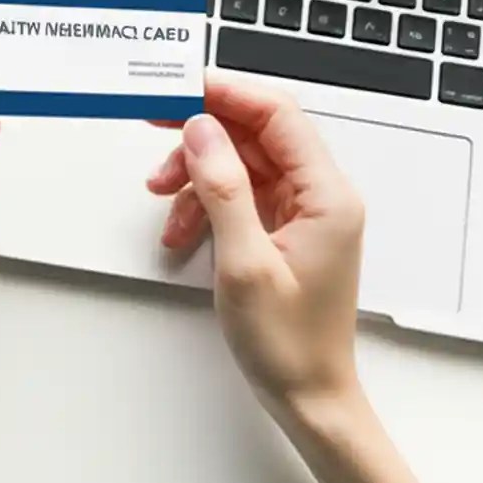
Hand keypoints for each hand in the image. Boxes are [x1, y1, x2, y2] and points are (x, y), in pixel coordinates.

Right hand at [147, 75, 364, 412]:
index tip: (181, 86)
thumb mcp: (244, 263)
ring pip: (241, 163)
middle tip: (155, 121)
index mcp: (327, 195)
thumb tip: (202, 132)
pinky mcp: (285, 230)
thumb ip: (223, 189)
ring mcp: (303, 212)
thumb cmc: (290, 344)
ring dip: (196, 172)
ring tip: (160, 193)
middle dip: (202, 130)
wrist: (309, 397)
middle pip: (256, 134)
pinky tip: (181, 228)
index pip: (277, 114)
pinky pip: (239, 196)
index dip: (226, 93)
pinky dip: (204, 203)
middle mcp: (321, 195)